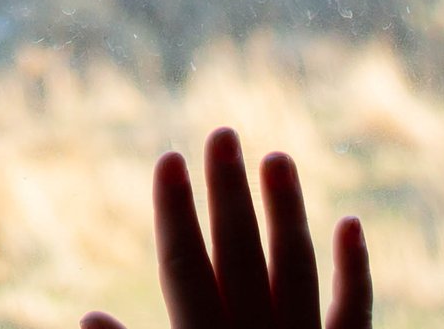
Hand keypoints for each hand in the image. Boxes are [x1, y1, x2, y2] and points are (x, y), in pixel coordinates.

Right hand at [83, 128, 370, 328]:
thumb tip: (87, 318)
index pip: (183, 268)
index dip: (174, 213)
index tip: (168, 157)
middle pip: (241, 254)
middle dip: (229, 193)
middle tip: (224, 133)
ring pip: (298, 270)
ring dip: (288, 212)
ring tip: (278, 159)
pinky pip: (356, 315)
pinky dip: (356, 271)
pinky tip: (350, 225)